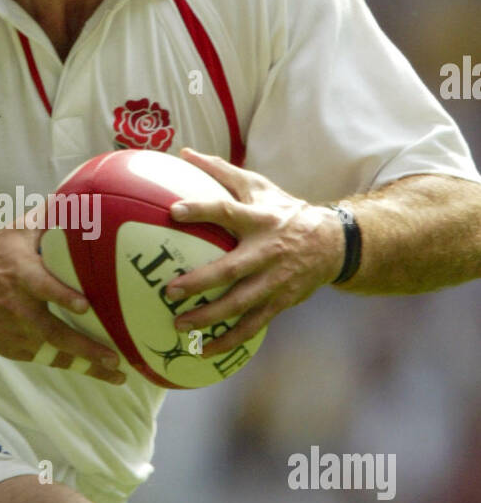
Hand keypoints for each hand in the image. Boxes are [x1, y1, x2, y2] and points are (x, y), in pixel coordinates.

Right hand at [0, 207, 125, 383]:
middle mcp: (20, 310)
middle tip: (115, 358)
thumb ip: (46, 219)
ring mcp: (17, 334)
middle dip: (86, 348)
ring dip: (86, 366)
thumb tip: (77, 198)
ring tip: (116, 375)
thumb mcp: (14, 233)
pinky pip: (48, 358)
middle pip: (55, 334)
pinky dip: (71, 364)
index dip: (62, 297)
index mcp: (21, 277)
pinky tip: (96, 372)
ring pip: (55, 354)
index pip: (42, 288)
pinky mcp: (15, 349)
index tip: (84, 306)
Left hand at [165, 148, 344, 355]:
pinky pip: (252, 326)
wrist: (333, 243)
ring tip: (179, 326)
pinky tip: (204, 351)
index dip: (201, 210)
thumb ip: (222, 172)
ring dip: (210, 318)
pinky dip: (229, 340)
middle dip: (200, 282)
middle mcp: (267, 251)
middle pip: (231, 269)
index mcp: (260, 220)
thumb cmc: (284, 211)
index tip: (173, 211)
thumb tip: (184, 151)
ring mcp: (275, 280)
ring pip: (241, 304)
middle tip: (170, 291)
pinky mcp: (281, 302)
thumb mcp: (260, 187)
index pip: (227, 211)